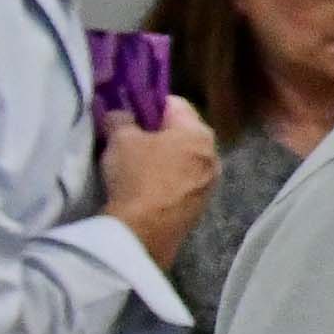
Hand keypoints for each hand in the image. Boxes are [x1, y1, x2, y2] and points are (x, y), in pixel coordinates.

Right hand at [98, 101, 216, 271]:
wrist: (145, 231)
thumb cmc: (138, 175)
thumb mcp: (121, 139)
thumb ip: (120, 119)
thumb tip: (119, 115)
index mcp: (200, 133)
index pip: (176, 103)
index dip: (149, 102)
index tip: (127, 107)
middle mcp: (213, 156)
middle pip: (181, 132)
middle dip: (155, 130)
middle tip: (126, 134)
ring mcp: (209, 183)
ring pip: (182, 158)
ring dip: (160, 156)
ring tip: (132, 160)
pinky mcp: (198, 206)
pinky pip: (180, 181)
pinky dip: (164, 177)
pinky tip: (142, 184)